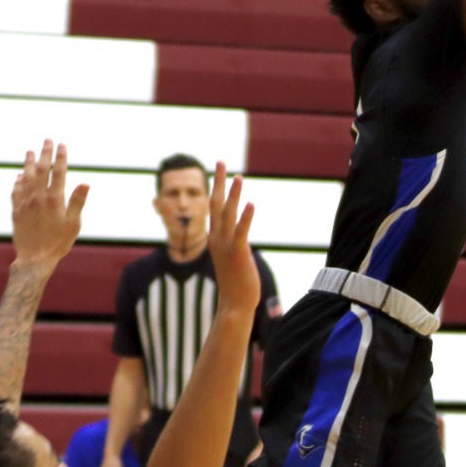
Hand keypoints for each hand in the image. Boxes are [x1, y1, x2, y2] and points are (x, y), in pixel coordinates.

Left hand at [11, 140, 88, 270]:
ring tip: (30, 152)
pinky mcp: (16, 210)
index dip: (61, 158)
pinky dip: (18, 181)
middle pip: (41, 170)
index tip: (62, 145)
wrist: (34, 258)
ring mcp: (25, 203)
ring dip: (29, 163)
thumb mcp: (74, 224)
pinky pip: (16, 191)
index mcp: (54, 200)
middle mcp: (38, 198)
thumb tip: (85, 183)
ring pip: (26, 177)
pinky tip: (20, 176)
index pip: (58, 173)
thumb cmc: (58, 243)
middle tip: (47, 141)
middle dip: (45, 154)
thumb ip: (78, 202)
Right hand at [206, 164, 259, 316]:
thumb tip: (240, 242)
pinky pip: (241, 231)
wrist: (234, 304)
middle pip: (215, 204)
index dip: (216, 189)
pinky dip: (246, 217)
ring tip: (239, 177)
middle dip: (218, 182)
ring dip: (233, 194)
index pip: (214, 208)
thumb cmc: (236, 285)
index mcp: (215, 239)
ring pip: (227, 214)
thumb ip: (235, 248)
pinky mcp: (239, 254)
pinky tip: (251, 204)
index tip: (219, 172)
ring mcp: (226, 246)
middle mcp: (217, 239)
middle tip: (221, 161)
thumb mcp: (233, 261)